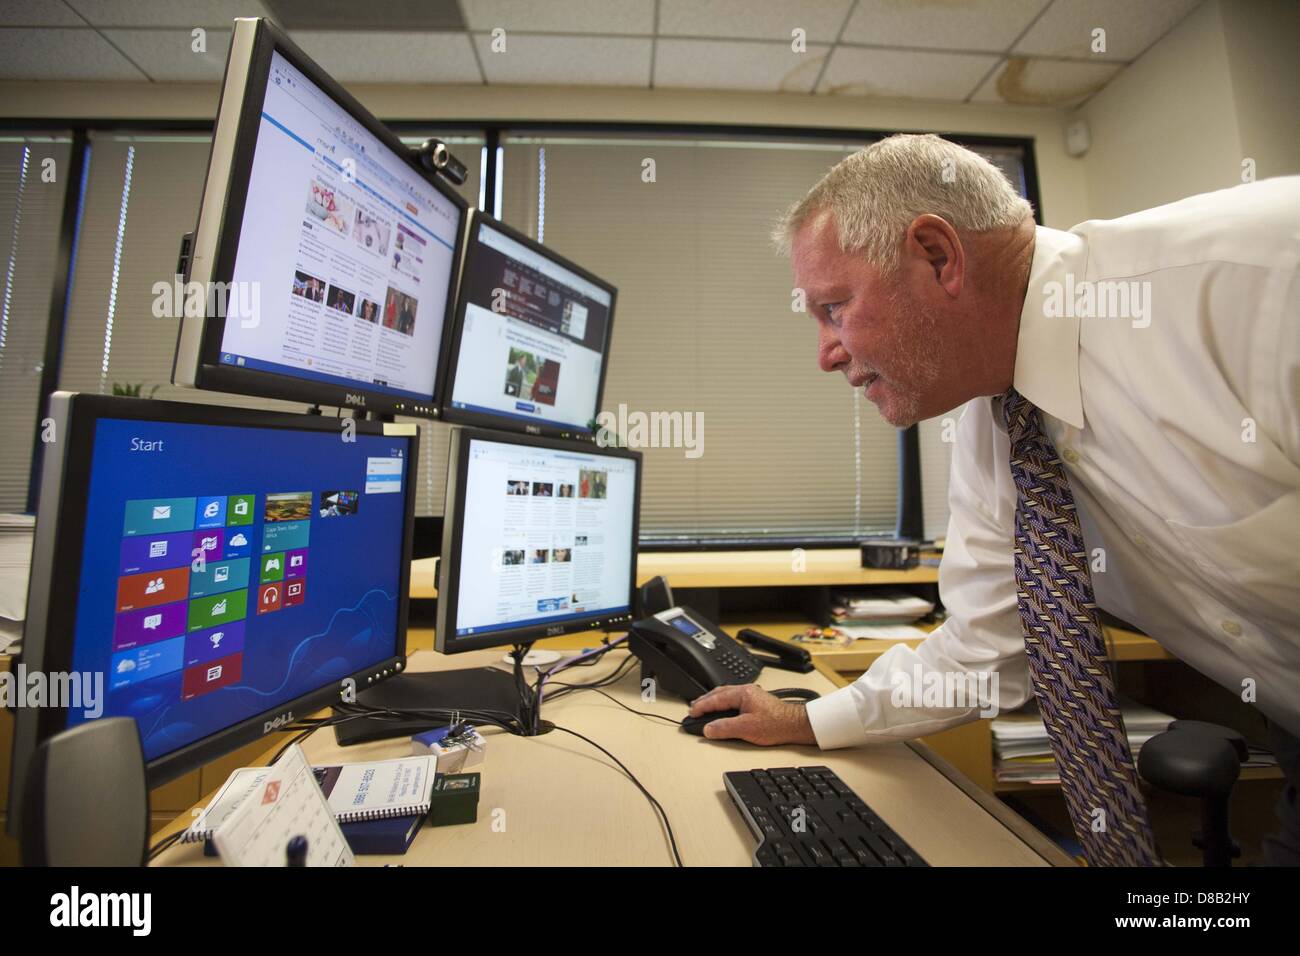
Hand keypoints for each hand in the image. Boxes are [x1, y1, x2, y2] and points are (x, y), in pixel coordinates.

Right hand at [688, 684, 817, 745]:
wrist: (795, 725)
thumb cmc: (776, 724)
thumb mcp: (746, 728)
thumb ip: (725, 728)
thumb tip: (708, 729)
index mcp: (742, 693)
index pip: (715, 699)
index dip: (701, 706)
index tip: (691, 713)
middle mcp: (746, 691)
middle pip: (718, 693)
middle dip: (704, 701)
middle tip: (693, 709)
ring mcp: (751, 695)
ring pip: (725, 695)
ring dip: (712, 701)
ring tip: (703, 707)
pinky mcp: (755, 701)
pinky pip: (732, 698)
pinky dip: (722, 703)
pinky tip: (721, 708)